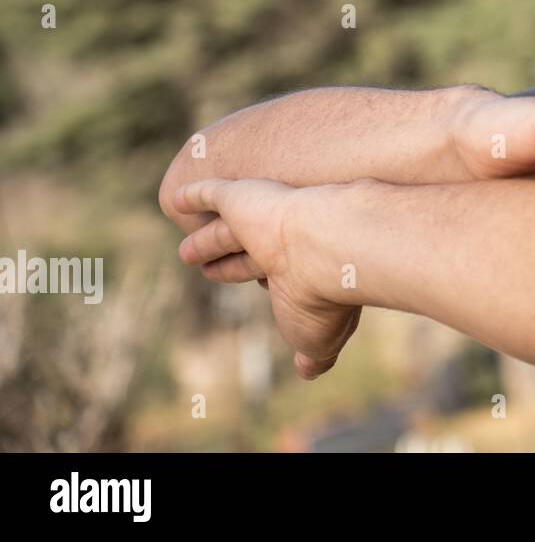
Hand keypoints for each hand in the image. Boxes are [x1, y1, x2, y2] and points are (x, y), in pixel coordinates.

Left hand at [174, 178, 360, 380]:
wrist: (330, 248)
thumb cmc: (324, 296)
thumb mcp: (318, 338)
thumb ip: (313, 355)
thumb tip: (308, 371)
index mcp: (302, 271)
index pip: (274, 275)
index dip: (262, 279)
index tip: (262, 285)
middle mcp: (284, 242)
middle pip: (247, 252)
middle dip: (229, 261)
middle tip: (207, 268)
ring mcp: (262, 216)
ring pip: (225, 229)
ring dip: (204, 240)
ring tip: (185, 252)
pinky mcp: (241, 196)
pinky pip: (211, 193)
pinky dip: (193, 195)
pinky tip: (176, 198)